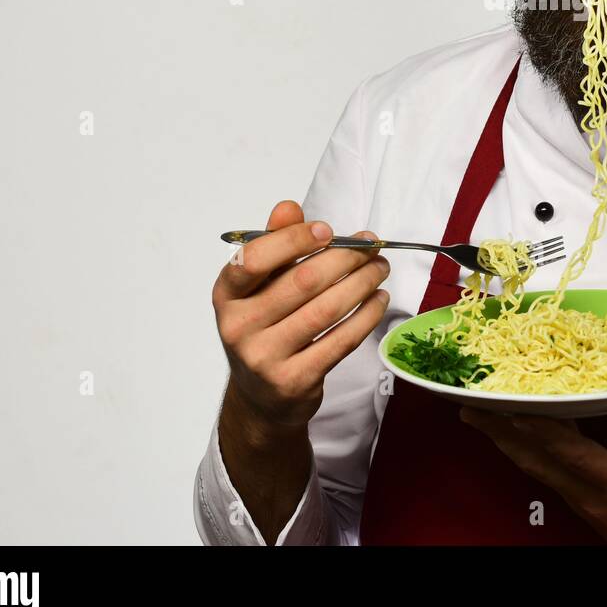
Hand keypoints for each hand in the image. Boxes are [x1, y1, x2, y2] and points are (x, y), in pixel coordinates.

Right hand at [212, 199, 390, 432]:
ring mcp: (265, 358)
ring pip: (326, 310)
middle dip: (346, 257)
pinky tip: (378, 299)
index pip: (254, 259)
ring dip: (362, 283)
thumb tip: (289, 207)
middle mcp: (239, 327)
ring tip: (380, 268)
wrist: (261, 398)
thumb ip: (273, 243)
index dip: (294, 239)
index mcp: (226, 295)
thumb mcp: (259, 286)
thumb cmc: (264, 329)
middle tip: (371, 246)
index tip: (328, 230)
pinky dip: (366, 316)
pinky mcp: (294, 381)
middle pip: (302, 281)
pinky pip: (341, 341)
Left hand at [460, 381, 606, 545]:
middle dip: (500, 430)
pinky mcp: (581, 504)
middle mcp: (588, 494)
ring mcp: (580, 501)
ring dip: (505, 440)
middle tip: (470, 404)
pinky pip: (544, 473)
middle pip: (535, 458)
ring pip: (534, 467)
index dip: (539, 427)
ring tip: (478, 417)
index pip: (568, 451)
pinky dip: (525, 450)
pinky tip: (514, 437)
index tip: (510, 404)